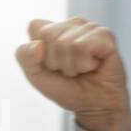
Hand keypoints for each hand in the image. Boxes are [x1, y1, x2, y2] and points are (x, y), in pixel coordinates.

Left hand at [14, 17, 130, 130]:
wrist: (93, 107)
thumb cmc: (67, 88)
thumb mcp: (35, 75)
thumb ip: (24, 56)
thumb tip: (38, 44)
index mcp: (55, 28)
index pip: (35, 27)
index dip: (39, 53)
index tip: (52, 65)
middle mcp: (72, 24)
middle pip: (49, 34)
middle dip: (56, 60)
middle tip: (70, 70)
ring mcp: (90, 27)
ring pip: (65, 42)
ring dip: (71, 65)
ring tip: (82, 69)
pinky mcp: (106, 35)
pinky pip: (82, 46)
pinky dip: (84, 64)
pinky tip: (94, 66)